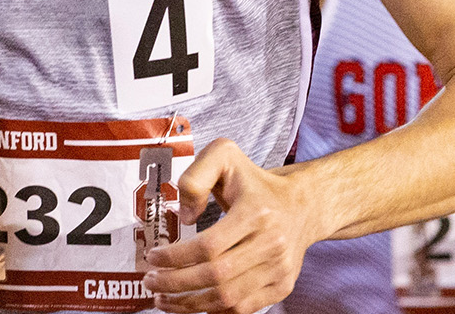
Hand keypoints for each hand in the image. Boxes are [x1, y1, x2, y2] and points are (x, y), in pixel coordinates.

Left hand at [142, 139, 320, 312]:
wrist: (303, 205)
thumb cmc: (257, 183)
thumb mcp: (225, 157)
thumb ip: (196, 178)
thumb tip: (185, 216)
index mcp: (257, 212)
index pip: (209, 246)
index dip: (175, 257)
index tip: (153, 257)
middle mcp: (272, 243)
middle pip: (216, 276)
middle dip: (175, 284)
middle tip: (151, 281)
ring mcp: (279, 268)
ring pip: (228, 299)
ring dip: (189, 303)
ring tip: (164, 298)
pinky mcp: (282, 286)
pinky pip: (243, 308)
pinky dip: (214, 310)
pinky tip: (193, 303)